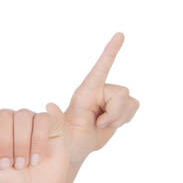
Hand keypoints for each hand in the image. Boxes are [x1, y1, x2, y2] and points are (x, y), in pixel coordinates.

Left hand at [0, 104, 69, 182]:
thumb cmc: (4, 179)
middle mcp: (8, 118)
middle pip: (2, 116)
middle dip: (2, 144)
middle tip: (6, 165)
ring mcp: (28, 119)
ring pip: (22, 116)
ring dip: (20, 145)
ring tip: (21, 164)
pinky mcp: (49, 123)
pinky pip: (42, 120)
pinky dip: (38, 141)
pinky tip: (36, 158)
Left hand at [64, 33, 138, 164]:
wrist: (77, 147)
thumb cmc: (66, 140)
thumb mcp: (60, 132)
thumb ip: (57, 120)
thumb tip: (49, 105)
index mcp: (85, 92)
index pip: (100, 69)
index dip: (110, 52)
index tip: (120, 34)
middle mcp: (99, 90)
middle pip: (121, 93)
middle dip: (114, 114)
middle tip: (98, 124)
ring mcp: (110, 97)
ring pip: (129, 102)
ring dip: (119, 118)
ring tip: (101, 124)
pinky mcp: (121, 105)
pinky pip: (134, 108)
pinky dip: (125, 119)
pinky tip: (111, 124)